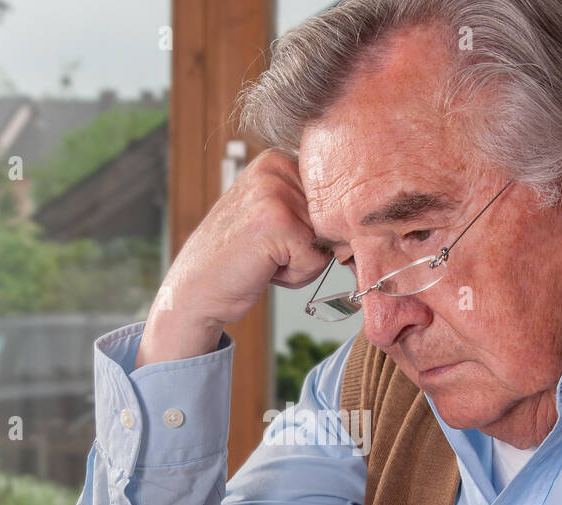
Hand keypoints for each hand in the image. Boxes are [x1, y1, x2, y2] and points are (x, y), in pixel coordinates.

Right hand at [136, 148, 329, 366]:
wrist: (196, 288)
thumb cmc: (238, 259)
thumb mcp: (275, 216)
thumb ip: (311, 207)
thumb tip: (365, 218)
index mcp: (277, 160)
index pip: (334, 198)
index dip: (313, 230)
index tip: (277, 235)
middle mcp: (276, 167)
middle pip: (333, 219)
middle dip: (309, 246)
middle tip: (267, 250)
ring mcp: (275, 193)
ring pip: (327, 241)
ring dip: (301, 262)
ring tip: (264, 258)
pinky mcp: (278, 223)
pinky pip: (315, 261)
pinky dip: (294, 276)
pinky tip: (262, 267)